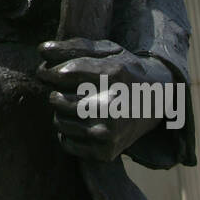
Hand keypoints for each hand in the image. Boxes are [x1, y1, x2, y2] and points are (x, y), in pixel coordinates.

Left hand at [36, 38, 173, 161]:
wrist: (157, 102)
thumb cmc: (126, 72)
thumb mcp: (108, 51)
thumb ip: (75, 47)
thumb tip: (42, 50)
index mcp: (114, 76)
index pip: (64, 73)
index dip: (49, 72)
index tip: (48, 72)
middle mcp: (112, 106)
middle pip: (57, 98)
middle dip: (56, 92)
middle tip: (66, 90)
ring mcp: (109, 132)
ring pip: (59, 121)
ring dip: (61, 112)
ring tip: (76, 105)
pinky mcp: (105, 152)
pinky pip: (66, 141)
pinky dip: (68, 132)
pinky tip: (83, 122)